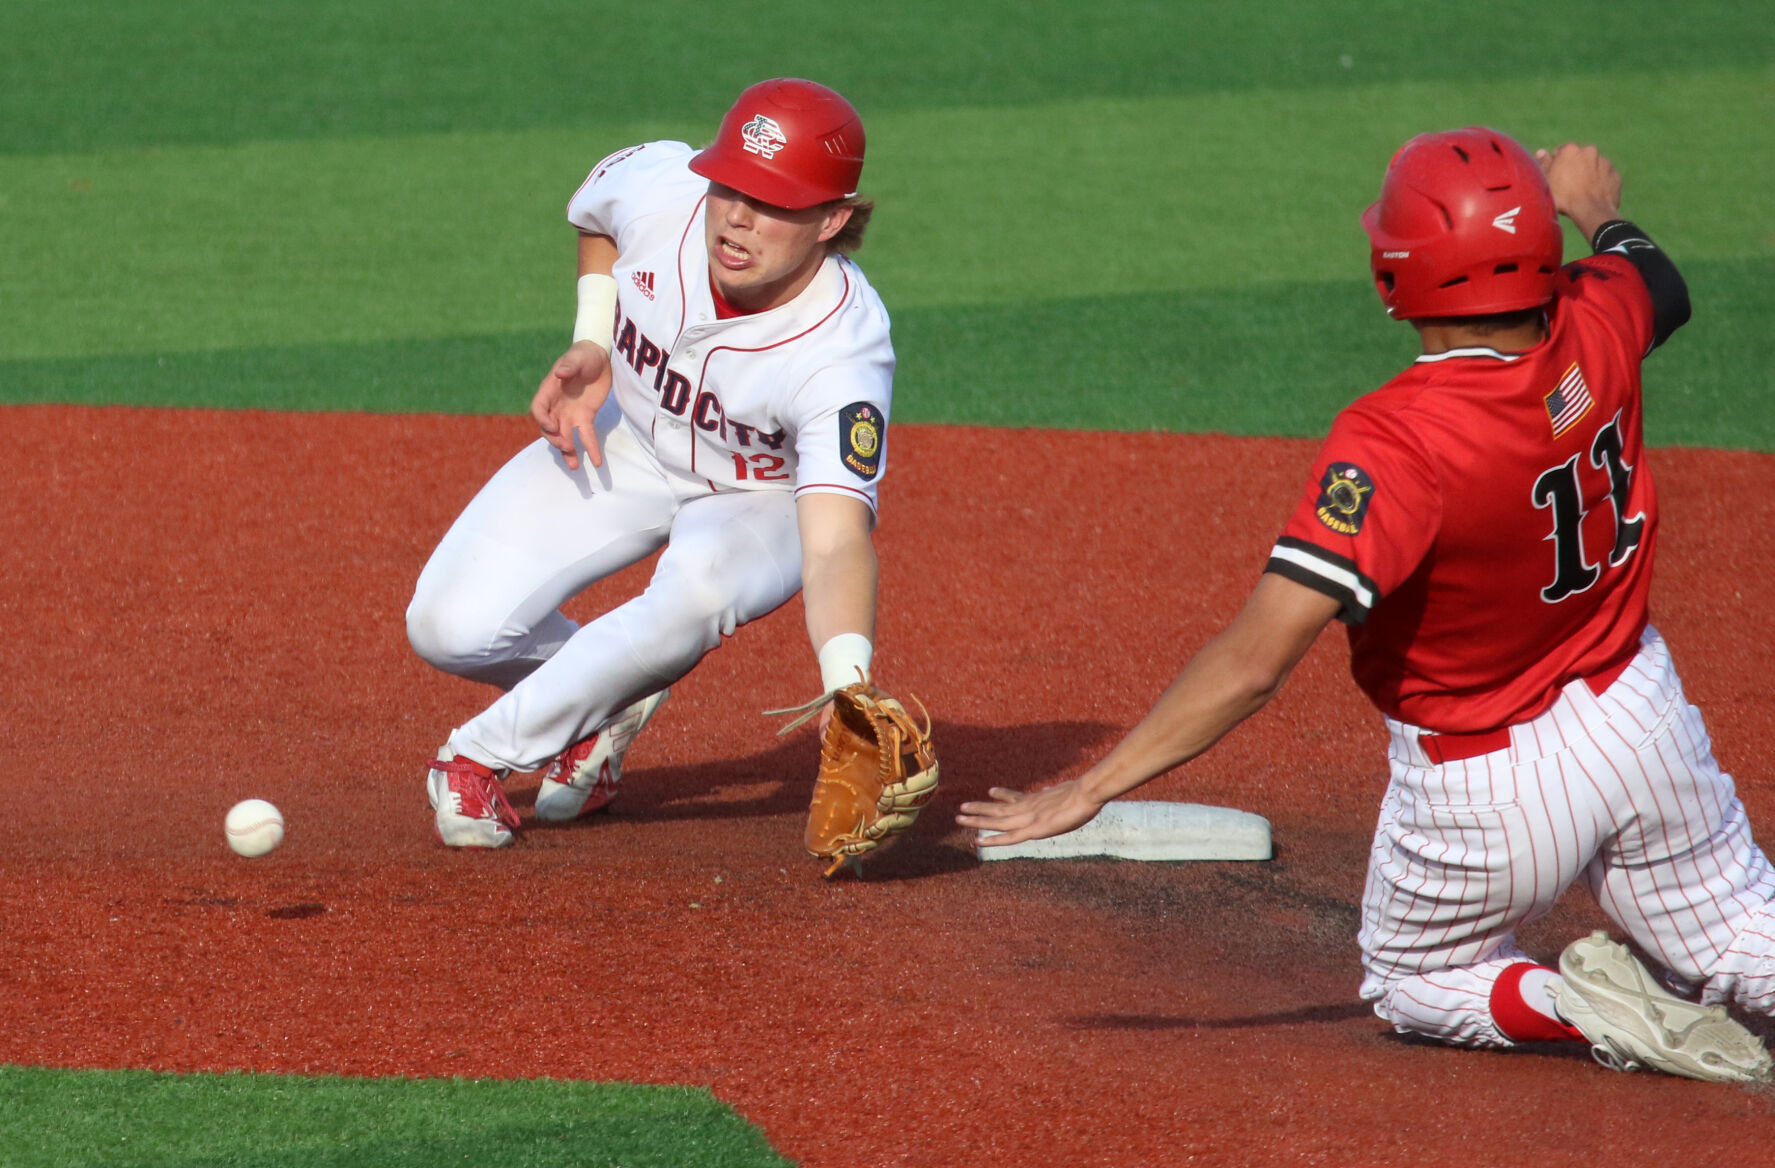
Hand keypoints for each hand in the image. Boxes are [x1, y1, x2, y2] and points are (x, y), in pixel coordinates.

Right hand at [531, 341, 612, 469]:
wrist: (599, 357)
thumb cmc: (583, 355)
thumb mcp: (577, 357)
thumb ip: (569, 365)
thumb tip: (559, 372)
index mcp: (549, 391)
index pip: (538, 409)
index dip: (542, 420)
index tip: (552, 427)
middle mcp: (556, 406)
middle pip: (549, 428)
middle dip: (556, 440)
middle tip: (567, 447)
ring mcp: (570, 414)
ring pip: (565, 438)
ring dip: (568, 452)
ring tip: (574, 467)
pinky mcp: (586, 418)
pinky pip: (587, 436)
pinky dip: (591, 449)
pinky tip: (597, 463)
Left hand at [956, 779, 1104, 847]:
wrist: (1087, 793)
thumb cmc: (1085, 794)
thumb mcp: (1069, 793)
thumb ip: (1059, 796)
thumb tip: (1058, 792)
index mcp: (1037, 800)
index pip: (1015, 797)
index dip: (1001, 795)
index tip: (990, 792)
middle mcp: (1027, 808)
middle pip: (999, 808)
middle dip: (980, 809)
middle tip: (962, 808)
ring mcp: (1028, 818)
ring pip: (997, 821)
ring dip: (978, 819)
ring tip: (960, 816)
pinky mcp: (1033, 829)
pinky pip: (1008, 837)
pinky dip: (993, 840)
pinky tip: (979, 841)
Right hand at [1535, 143, 1622, 240]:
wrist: (1591, 211)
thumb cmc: (1564, 196)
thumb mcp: (1547, 181)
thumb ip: (1544, 164)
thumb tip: (1541, 152)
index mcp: (1570, 150)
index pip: (1559, 153)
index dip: (1556, 165)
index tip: (1555, 178)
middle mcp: (1589, 151)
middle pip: (1578, 158)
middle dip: (1574, 167)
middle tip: (1568, 186)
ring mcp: (1604, 162)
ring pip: (1593, 166)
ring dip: (1588, 175)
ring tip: (1581, 192)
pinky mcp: (1614, 174)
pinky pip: (1605, 177)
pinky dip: (1600, 183)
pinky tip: (1593, 195)